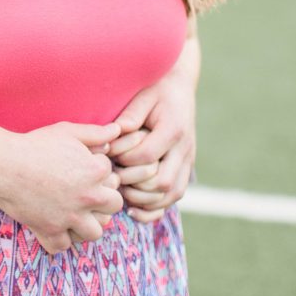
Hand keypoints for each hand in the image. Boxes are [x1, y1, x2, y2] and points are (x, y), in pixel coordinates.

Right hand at [0, 121, 124, 253]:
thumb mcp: (67, 131)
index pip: (112, 174)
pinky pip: (63, 246)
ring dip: (88, 224)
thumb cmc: (35, 144)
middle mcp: (88, 197)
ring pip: (95, 232)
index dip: (98, 168)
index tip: (81, 165)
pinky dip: (59, 240)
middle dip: (104, 199)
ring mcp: (70, 217)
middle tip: (86, 192)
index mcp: (95, 172)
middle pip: (114, 206)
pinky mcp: (50, 231)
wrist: (4, 165)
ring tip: (75, 213)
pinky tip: (54, 226)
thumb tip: (117, 130)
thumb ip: (95, 133)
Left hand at [108, 71, 196, 223]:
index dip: (124, 160)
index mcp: (173, 129)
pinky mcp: (184, 168)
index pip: (147, 156)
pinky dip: (155, 208)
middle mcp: (184, 149)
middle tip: (113, 178)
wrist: (179, 87)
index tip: (109, 154)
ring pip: (171, 194)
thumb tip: (116, 131)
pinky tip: (134, 209)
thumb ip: (131, 114)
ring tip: (121, 195)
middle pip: (162, 182)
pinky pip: (174, 197)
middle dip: (134, 185)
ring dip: (145, 201)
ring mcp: (187, 161)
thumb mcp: (144, 95)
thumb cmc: (157, 89)